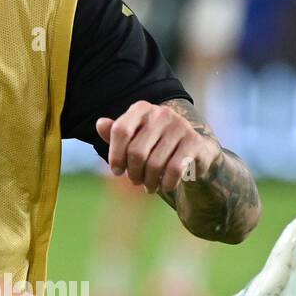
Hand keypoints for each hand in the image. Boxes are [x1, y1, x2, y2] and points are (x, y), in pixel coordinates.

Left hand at [96, 100, 222, 194]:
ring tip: (148, 186)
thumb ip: (115, 133)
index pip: (120, 131)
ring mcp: (180, 126)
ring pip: (155, 163)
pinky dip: (167, 183)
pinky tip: (165, 187)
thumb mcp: (133, 138)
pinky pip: (174, 169)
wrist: (193, 150)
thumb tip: (100, 124)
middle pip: (136, 151)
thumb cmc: (154, 144)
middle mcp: (161, 113)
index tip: (116, 171)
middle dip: (133, 173)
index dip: (114, 155)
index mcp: (142, 109)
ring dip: (149, 181)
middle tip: (134, 181)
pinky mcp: (195, 142)